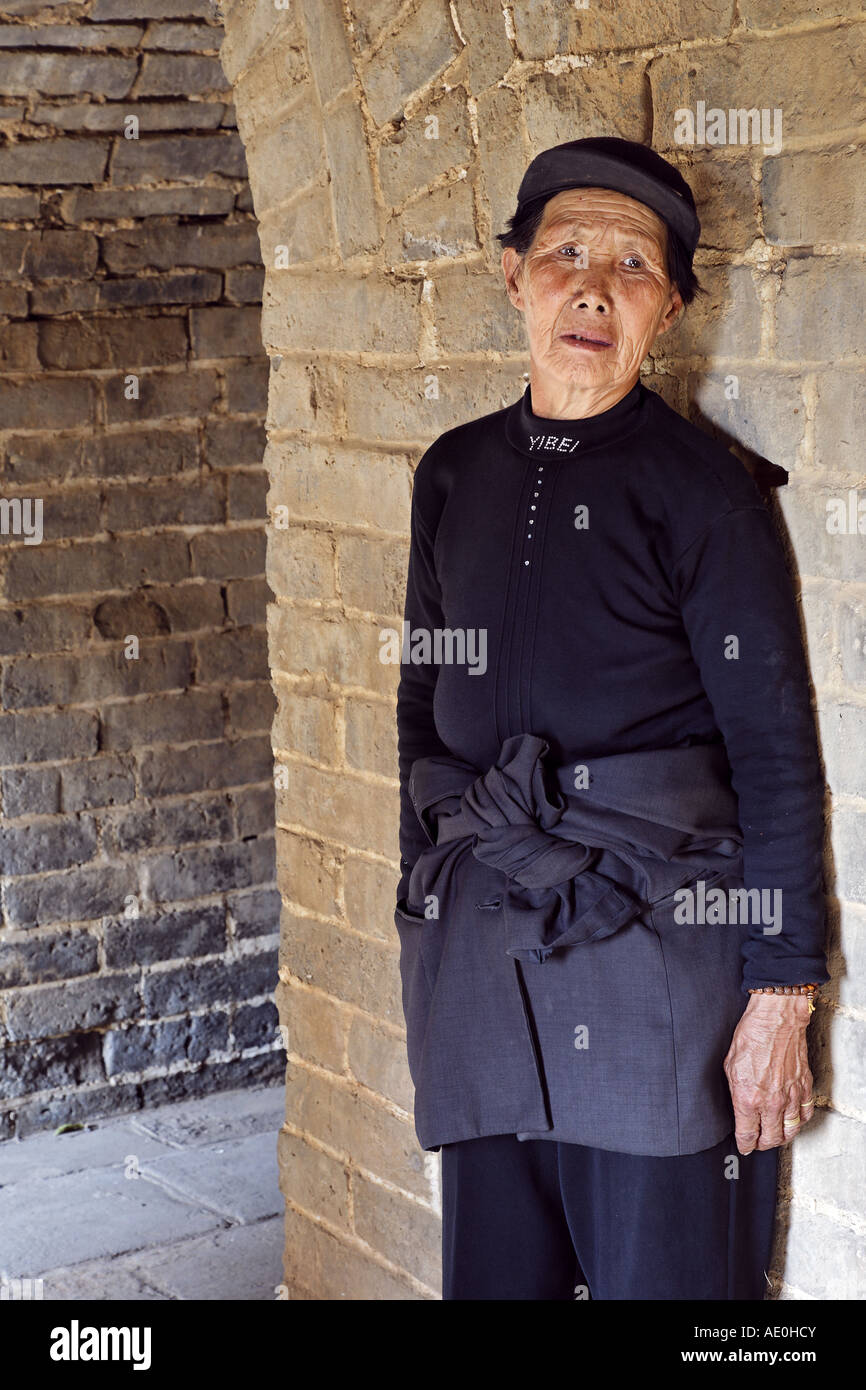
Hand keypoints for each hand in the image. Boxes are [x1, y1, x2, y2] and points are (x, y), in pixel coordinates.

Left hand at [723, 993, 815, 1154]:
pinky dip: (799, 1122)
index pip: (748, 1135)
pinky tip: (792, 1120)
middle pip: (770, 1139)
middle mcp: (772, 1102)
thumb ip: (734, 1092)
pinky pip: (805, 1114)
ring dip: (781, 1137)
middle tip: (757, 1143)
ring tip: (774, 1135)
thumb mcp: (730, 1066)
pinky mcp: (804, 1087)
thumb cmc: (752, 1036)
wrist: (776, 1020)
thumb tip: (737, 1107)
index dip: (744, 1145)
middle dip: (762, 1144)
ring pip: (790, 1131)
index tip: (744, 1146)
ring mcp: (791, 1096)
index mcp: (749, 1098)